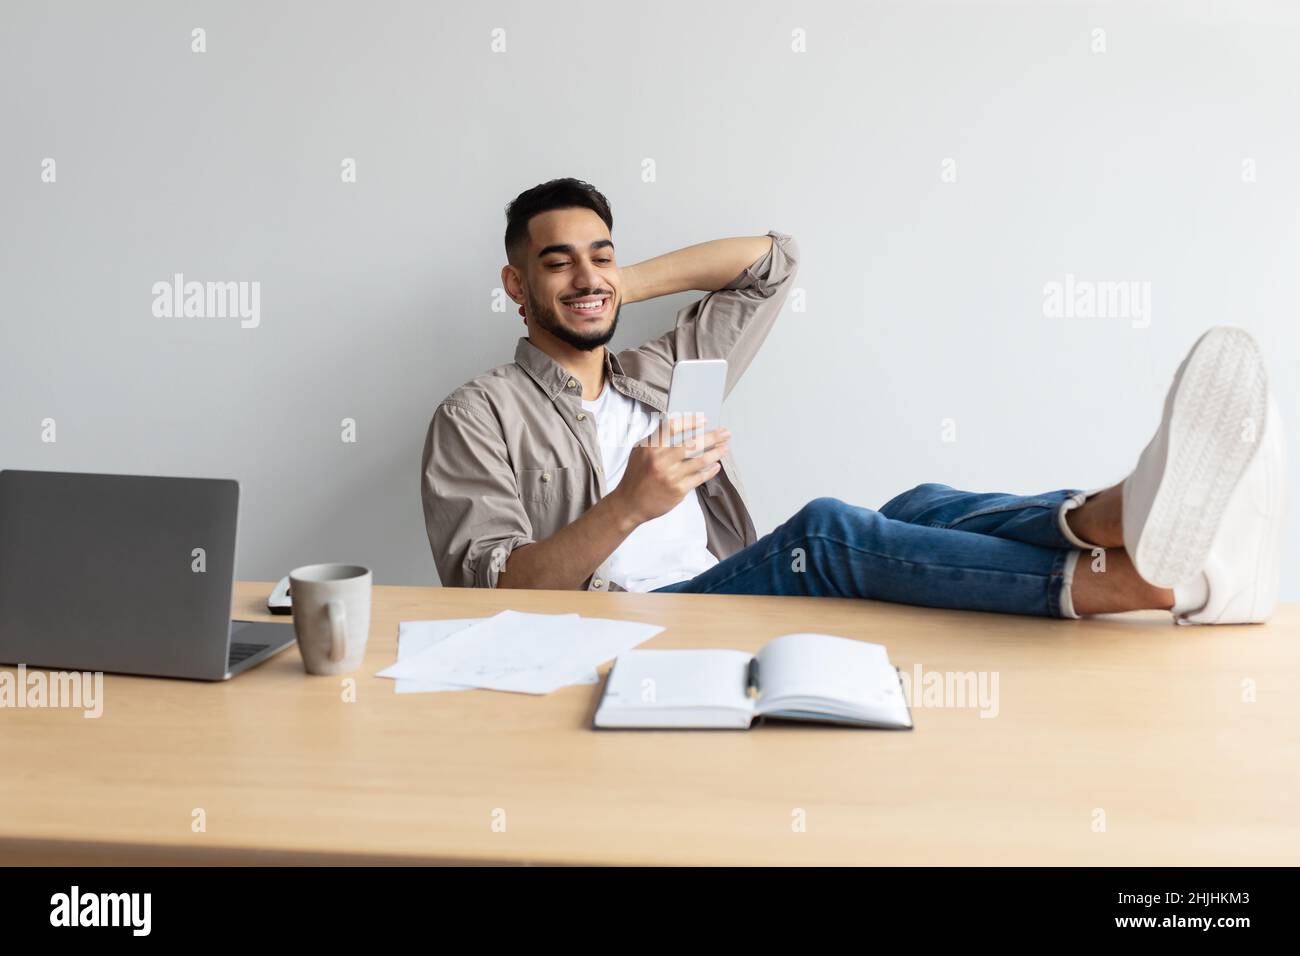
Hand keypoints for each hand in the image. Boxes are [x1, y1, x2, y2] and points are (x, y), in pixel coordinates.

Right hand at [611, 416, 730, 524]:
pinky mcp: (678, 490)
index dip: (691, 421)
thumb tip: (679, 425)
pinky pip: (699, 478)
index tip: (705, 419)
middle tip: (725, 432)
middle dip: (713, 437)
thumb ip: (656, 438)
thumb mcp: (639, 452)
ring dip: (716, 452)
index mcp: (650, 448)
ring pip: (700, 461)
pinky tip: (716, 465)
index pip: (673, 427)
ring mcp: (671, 476)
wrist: (629, 504)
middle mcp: (661, 460)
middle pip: (693, 443)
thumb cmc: (636, 476)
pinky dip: (710, 471)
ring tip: (725, 447)